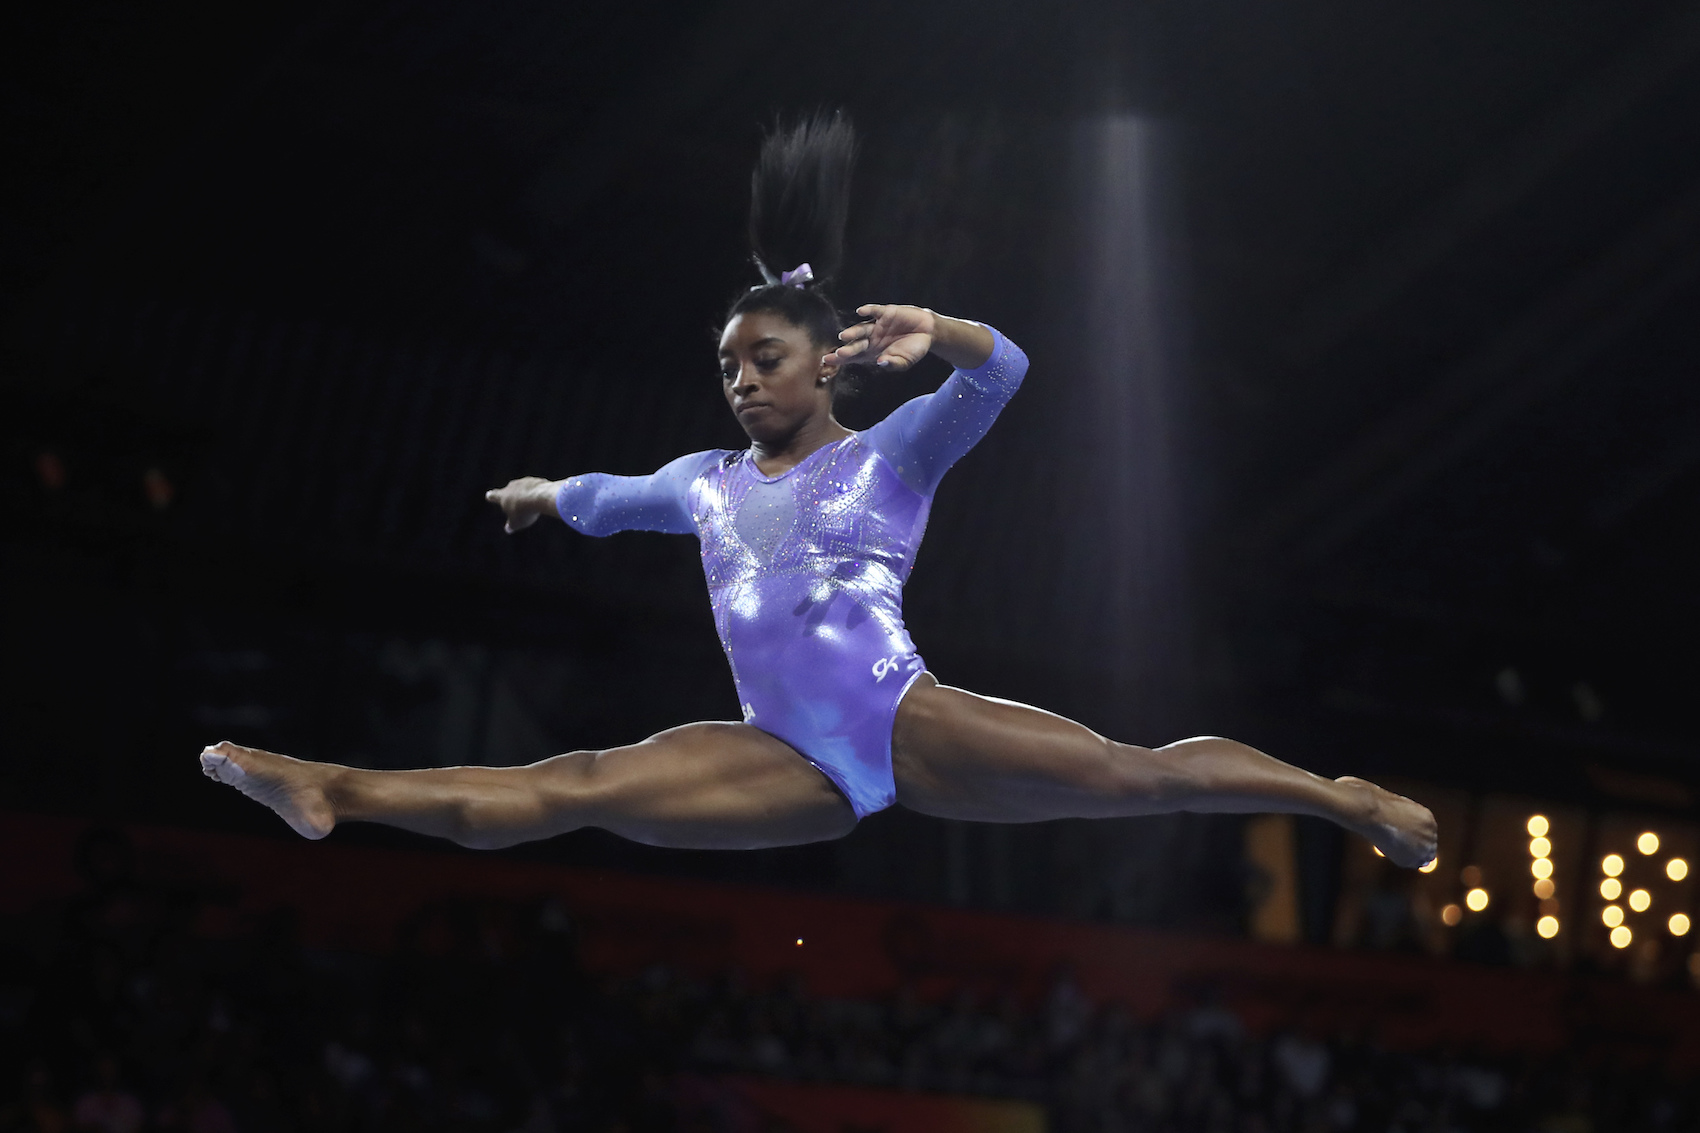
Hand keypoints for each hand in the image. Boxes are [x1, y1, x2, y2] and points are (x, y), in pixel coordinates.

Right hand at [484, 476, 556, 532]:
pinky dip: (537, 493)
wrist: (541, 497)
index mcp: (502, 496)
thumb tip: (508, 529)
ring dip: (525, 494)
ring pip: (523, 488)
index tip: (489, 496)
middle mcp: (512, 486)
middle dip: (511, 495)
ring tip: (530, 503)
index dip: (491, 497)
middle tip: (512, 500)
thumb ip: (511, 525)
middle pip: (509, 490)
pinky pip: (536, 488)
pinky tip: (542, 499)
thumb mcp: (517, 523)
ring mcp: (525, 481)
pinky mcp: (537, 481)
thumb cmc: (525, 511)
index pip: (494, 496)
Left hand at [822, 304, 936, 372]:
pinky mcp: (886, 313)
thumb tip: (881, 363)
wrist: (928, 332)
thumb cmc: (913, 349)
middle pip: (856, 344)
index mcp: (872, 353)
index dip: (840, 359)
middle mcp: (871, 339)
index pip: (853, 357)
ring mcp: (877, 325)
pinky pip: (875, 311)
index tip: (827, 361)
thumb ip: (893, 363)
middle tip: (838, 353)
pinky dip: (868, 310)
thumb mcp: (905, 361)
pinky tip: (860, 312)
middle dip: (847, 349)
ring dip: (853, 332)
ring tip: (843, 336)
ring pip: (862, 329)